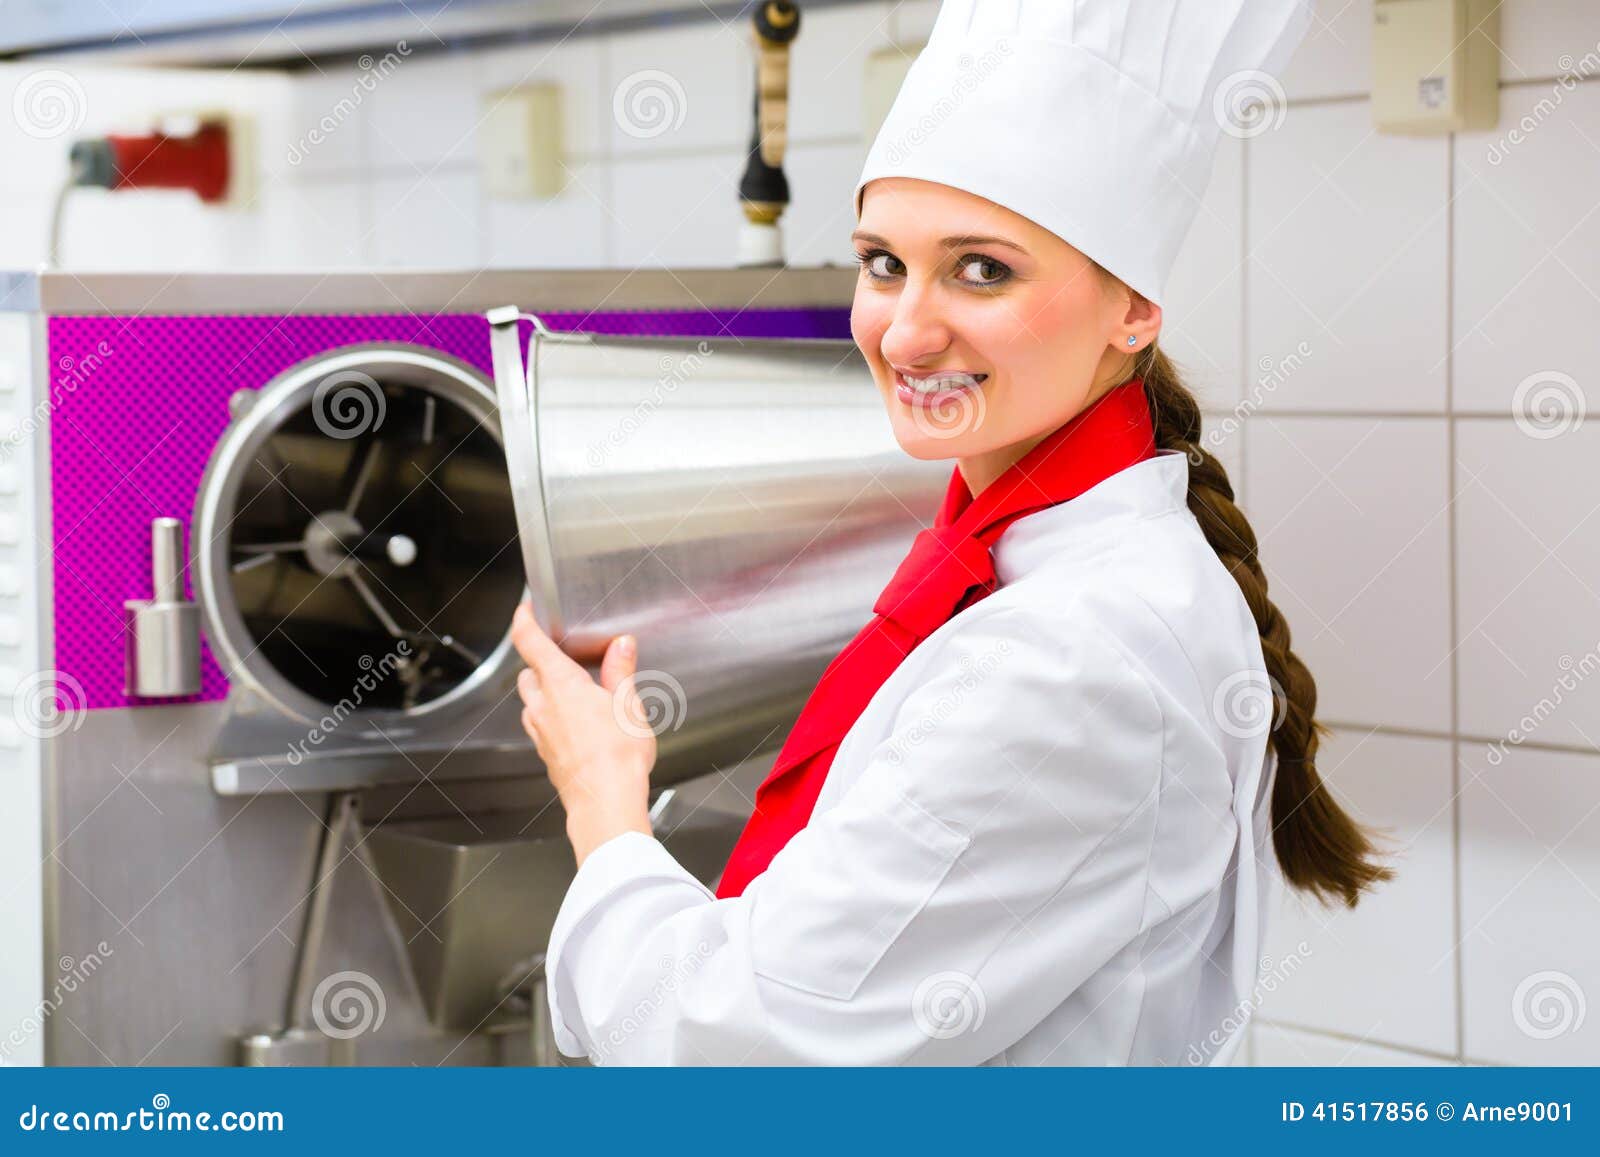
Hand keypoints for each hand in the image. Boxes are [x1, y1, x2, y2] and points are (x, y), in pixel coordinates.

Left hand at [511, 601, 654, 864]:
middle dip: (541, 661)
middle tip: (565, 657)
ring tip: (576, 693)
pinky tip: (577, 725)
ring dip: (546, 691)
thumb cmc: (617, 757)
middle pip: (529, 673)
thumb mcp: (629, 705)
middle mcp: (543, 707)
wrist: (606, 803)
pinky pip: (541, 726)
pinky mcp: (546, 754)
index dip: (524, 621)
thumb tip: (621, 645)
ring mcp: (541, 733)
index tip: (525, 610)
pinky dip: (552, 717)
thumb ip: (620, 671)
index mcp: (562, 685)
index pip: (530, 643)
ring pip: (532, 701)